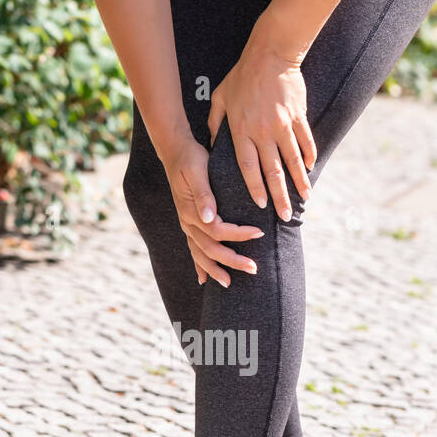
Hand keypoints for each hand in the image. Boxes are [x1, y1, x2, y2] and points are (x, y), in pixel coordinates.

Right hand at [159, 135, 262, 286]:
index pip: (218, 230)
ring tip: (230, 283)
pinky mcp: (188, 225)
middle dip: (233, 261)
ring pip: (200, 254)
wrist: (176, 152)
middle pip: (211, 249)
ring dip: (215, 270)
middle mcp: (188, 222)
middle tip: (254, 269)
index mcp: (191, 210)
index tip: (260, 232)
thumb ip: (204, 195)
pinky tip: (204, 280)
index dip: (239, 234)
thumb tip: (209, 218)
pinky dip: (199, 266)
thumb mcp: (198, 170)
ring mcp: (186, 225)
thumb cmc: (191, 158)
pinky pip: (193, 250)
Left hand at [207, 39, 316, 221]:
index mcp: (242, 131)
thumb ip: (215, 122)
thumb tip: (211, 144)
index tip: (261, 205)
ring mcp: (283, 125)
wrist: (271, 53)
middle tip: (285, 216)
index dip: (255, 189)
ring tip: (305, 198)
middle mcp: (263, 132)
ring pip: (293, 161)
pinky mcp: (298, 116)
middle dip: (279, 197)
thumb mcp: (220, 97)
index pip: (248, 168)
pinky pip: (306, 141)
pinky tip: (310, 170)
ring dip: (299, 182)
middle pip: (273, 171)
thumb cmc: (242, 75)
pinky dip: (309, 157)